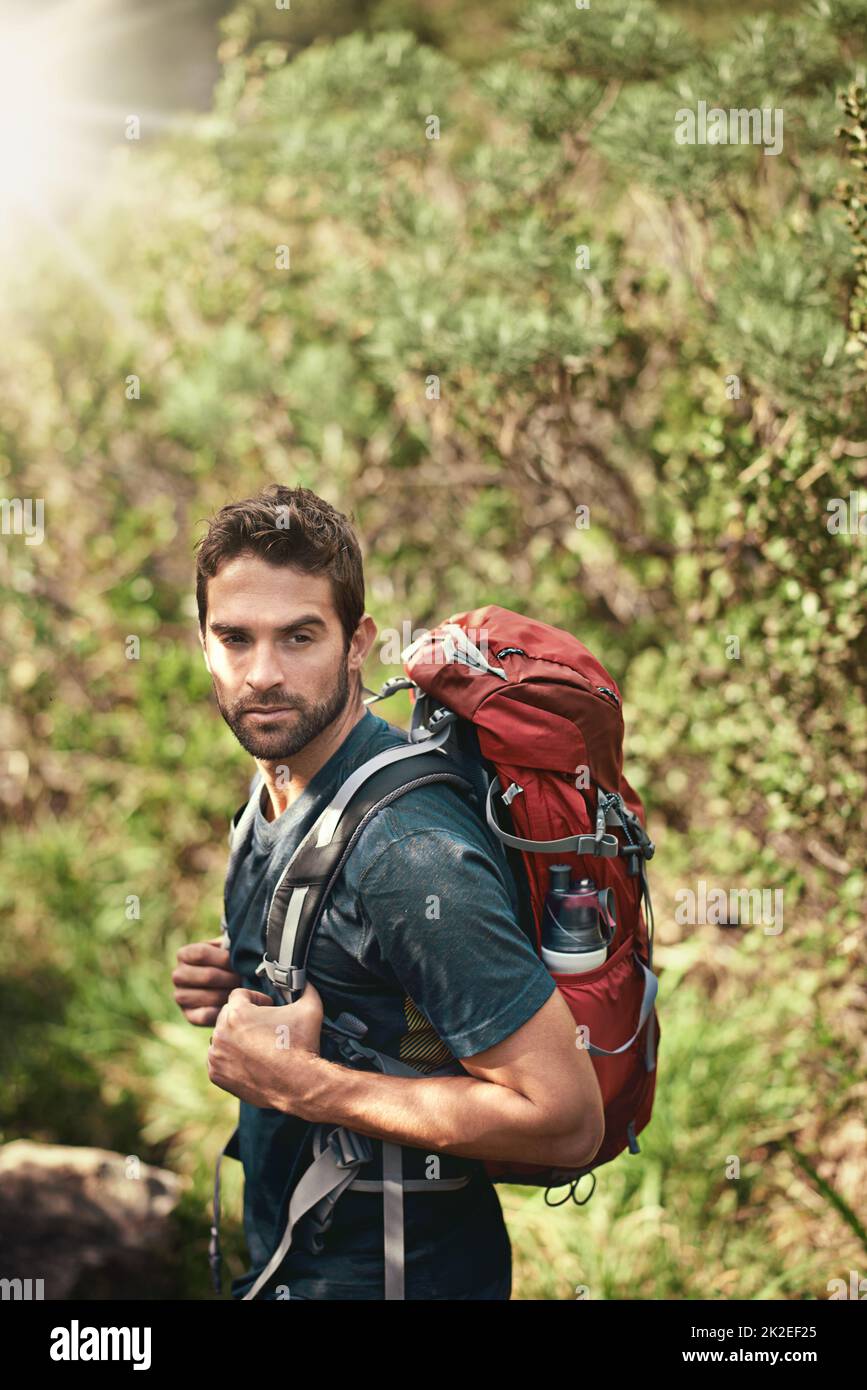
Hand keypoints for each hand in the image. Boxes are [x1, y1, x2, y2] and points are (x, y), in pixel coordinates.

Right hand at [173, 936, 242, 1026]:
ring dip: (228, 994)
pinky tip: (232, 1005)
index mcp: (184, 954)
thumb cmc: (228, 963)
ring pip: (207, 996)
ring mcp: (181, 996)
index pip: (201, 953)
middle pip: (207, 976)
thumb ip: (229, 946)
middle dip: (231, 978)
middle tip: (245, 979)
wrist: (226, 987)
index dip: (224, 958)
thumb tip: (240, 948)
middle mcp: (178, 975)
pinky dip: (221, 1011)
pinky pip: (204, 1016)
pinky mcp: (189, 1015)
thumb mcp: (226, 949)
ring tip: (242, 991)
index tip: (241, 963)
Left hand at [207, 983, 324, 1113]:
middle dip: (244, 1018)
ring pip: (221, 1037)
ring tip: (258, 1045)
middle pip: (227, 1015)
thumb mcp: (310, 1007)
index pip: (238, 995)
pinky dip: (231, 1058)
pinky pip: (219, 1058)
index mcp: (237, 1013)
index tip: (268, 1008)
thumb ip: (305, 987)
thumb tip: (305, 978)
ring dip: (236, 1038)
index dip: (256, 999)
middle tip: (264, 1028)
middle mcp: (220, 1032)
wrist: (299, 1085)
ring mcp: (216, 1055)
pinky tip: (251, 1061)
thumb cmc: (303, 1044)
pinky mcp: (216, 1074)